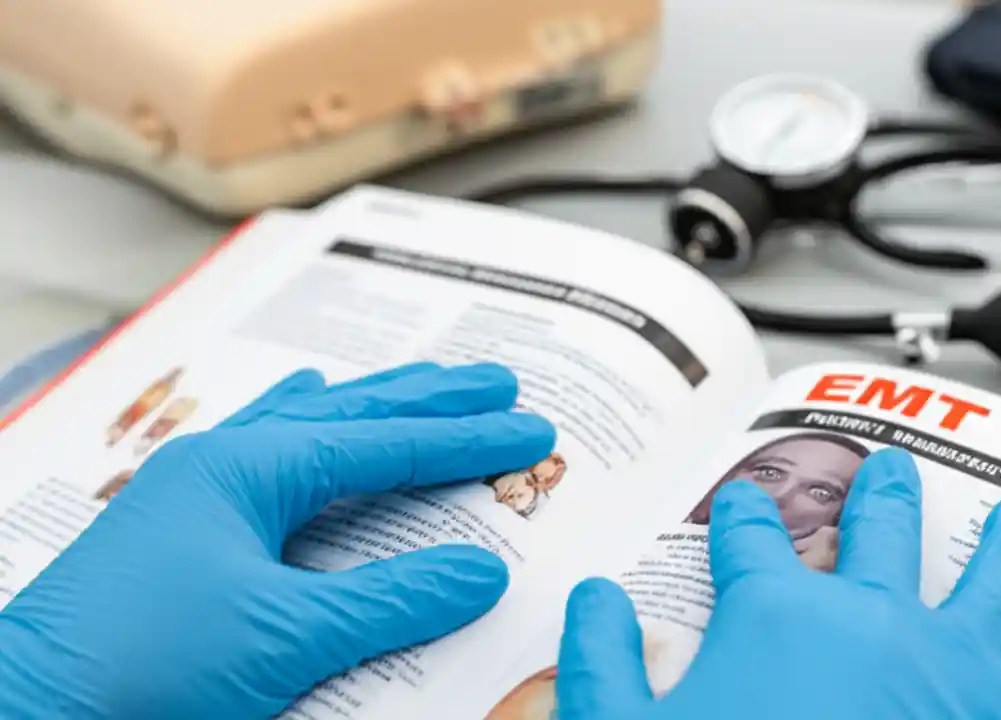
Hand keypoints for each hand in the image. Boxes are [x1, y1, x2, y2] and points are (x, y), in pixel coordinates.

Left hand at [0, 362, 554, 718]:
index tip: (529, 426)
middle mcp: (222, 461)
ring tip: (422, 382)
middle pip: (350, 413)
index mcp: (249, 469)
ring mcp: (196, 489)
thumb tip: (481, 574)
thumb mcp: (284, 636)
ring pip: (306, 423)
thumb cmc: (139, 669)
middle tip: (497, 378)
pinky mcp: (182, 526)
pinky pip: (261, 450)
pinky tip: (306, 403)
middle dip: (430, 398)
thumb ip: (390, 600)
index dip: (465, 439)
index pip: (385, 443)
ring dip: (373, 405)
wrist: (26, 711)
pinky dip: (305, 426)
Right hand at [557, 448, 1000, 719]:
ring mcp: (948, 666)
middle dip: (883, 494)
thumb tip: (591, 600)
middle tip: (890, 469)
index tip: (741, 501)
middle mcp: (870, 618)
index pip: (749, 537)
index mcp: (777, 612)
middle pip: (879, 530)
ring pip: (987, 581)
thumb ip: (599, 664)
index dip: (741, 514)